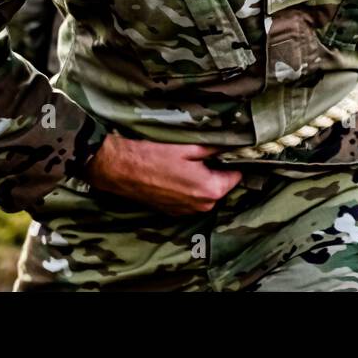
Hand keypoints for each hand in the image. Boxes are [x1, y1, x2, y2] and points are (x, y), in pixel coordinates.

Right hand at [82, 136, 241, 214]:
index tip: (227, 150)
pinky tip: (176, 173)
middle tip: (203, 153)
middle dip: (216, 171)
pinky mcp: (173, 211)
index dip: (233, 161)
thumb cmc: (154, 156)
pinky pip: (190, 199)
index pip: (237, 175)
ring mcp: (187, 211)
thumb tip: (233, 145)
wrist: (121, 170)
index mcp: (211, 189)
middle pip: (221, 185)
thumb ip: (215, 148)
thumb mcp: (189, 147)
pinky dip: (188, 188)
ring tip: (187, 162)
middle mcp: (202, 206)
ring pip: (205, 192)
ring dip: (202, 180)